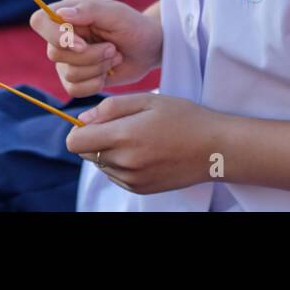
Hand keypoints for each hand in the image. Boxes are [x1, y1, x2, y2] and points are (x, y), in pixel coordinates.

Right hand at [29, 0, 162, 96]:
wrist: (148, 49)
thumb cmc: (133, 26)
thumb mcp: (115, 13)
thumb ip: (88, 10)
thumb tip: (61, 13)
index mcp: (67, 13)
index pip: (40, 22)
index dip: (55, 37)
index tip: (82, 44)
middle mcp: (62, 36)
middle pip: (55, 54)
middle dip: (90, 56)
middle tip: (112, 48)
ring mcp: (67, 59)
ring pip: (68, 74)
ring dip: (97, 68)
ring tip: (114, 56)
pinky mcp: (75, 79)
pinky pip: (74, 90)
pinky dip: (95, 84)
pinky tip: (108, 72)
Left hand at [66, 94, 225, 194]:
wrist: (214, 149)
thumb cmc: (183, 117)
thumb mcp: (148, 100)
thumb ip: (111, 107)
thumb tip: (83, 119)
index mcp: (124, 137)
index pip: (75, 142)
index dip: (80, 128)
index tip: (97, 120)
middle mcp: (124, 163)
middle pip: (85, 153)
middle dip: (95, 138)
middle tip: (123, 125)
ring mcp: (132, 180)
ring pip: (100, 165)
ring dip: (109, 152)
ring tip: (138, 138)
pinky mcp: (140, 189)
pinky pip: (115, 175)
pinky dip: (121, 164)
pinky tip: (144, 152)